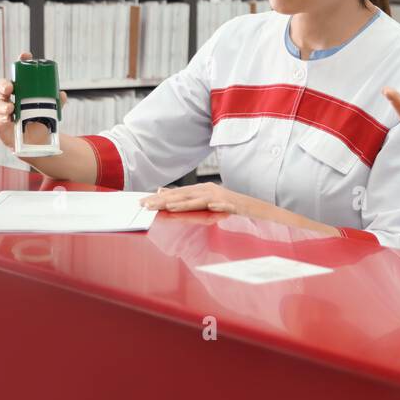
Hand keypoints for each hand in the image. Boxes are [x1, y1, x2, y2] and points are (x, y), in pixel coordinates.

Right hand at [0, 51, 67, 149]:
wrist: (34, 141)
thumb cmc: (39, 120)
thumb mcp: (51, 110)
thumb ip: (57, 102)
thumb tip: (62, 94)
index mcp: (20, 89)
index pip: (19, 73)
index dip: (21, 63)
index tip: (26, 55)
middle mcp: (9, 97)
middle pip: (2, 86)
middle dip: (4, 85)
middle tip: (11, 88)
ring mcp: (1, 110)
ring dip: (4, 105)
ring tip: (11, 108)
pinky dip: (2, 118)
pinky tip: (7, 118)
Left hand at [140, 182, 258, 215]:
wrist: (257, 209)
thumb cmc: (230, 208)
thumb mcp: (206, 202)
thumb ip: (187, 199)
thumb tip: (164, 193)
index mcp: (201, 190)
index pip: (177, 194)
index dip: (159, 198)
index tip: (142, 203)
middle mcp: (209, 190)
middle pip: (184, 195)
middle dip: (164, 200)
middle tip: (146, 205)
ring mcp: (222, 196)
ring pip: (200, 200)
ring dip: (184, 203)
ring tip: (168, 206)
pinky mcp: (234, 204)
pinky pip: (224, 205)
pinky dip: (216, 205)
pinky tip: (209, 206)